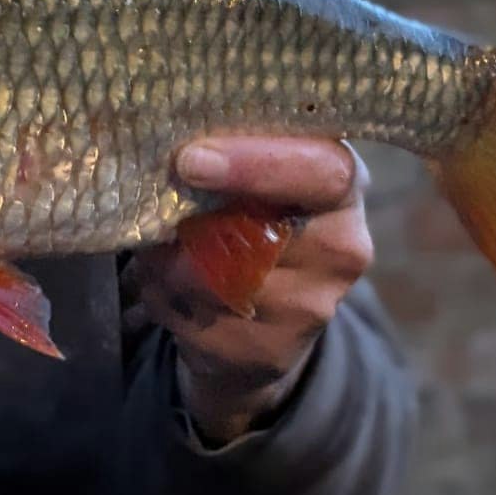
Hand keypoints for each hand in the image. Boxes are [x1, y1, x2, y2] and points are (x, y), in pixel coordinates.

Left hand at [124, 137, 370, 445]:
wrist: (269, 312)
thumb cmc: (251, 211)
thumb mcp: (254, 170)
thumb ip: (232, 150)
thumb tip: (170, 143)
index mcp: (343, 183)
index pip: (320, 170)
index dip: (253, 164)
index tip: (190, 161)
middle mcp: (343, 245)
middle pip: (258, 230)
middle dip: (193, 220)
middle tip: (152, 205)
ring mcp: (312, 306)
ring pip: (216, 278)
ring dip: (167, 259)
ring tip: (161, 246)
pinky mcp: (273, 351)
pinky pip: (197, 315)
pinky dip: (165, 294)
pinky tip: (169, 284)